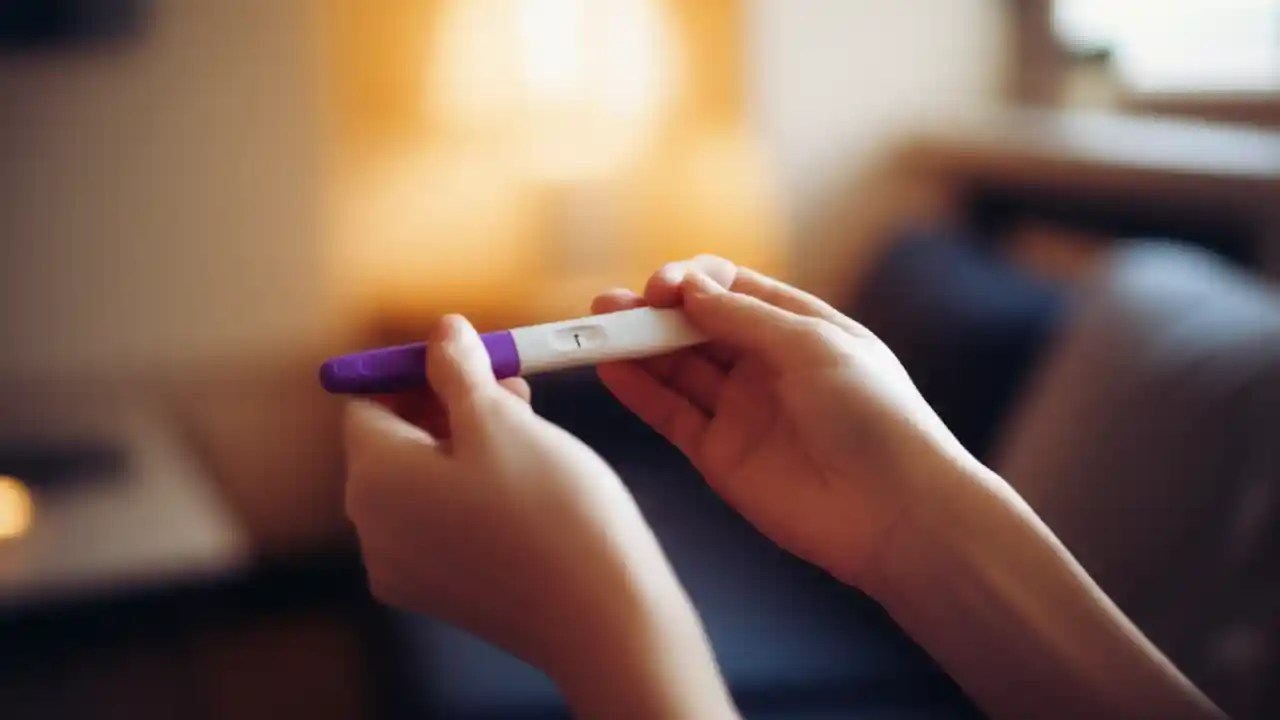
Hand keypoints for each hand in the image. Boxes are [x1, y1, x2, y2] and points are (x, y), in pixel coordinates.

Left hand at [342, 315, 735, 716]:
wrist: (603, 619)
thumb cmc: (552, 512)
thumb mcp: (502, 419)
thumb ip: (458, 369)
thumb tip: (440, 332)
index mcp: (375, 480)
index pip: (365, 403)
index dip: (415, 370)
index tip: (468, 357)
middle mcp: (375, 530)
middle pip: (392, 443)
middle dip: (446, 404)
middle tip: (509, 387)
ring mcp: (406, 570)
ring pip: (422, 483)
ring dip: (466, 445)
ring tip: (528, 428)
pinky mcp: (443, 594)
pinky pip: (442, 524)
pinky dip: (472, 493)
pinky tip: (524, 483)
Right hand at [593, 256, 978, 588]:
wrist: (895, 512)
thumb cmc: (872, 416)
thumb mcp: (812, 345)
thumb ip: (744, 319)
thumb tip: (689, 289)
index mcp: (800, 327)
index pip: (732, 288)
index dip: (693, 281)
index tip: (662, 287)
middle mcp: (767, 366)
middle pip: (696, 327)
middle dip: (652, 313)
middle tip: (610, 306)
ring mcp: (743, 411)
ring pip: (676, 370)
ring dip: (636, 348)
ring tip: (594, 330)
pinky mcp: (722, 455)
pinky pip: (671, 415)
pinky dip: (639, 392)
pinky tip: (610, 369)